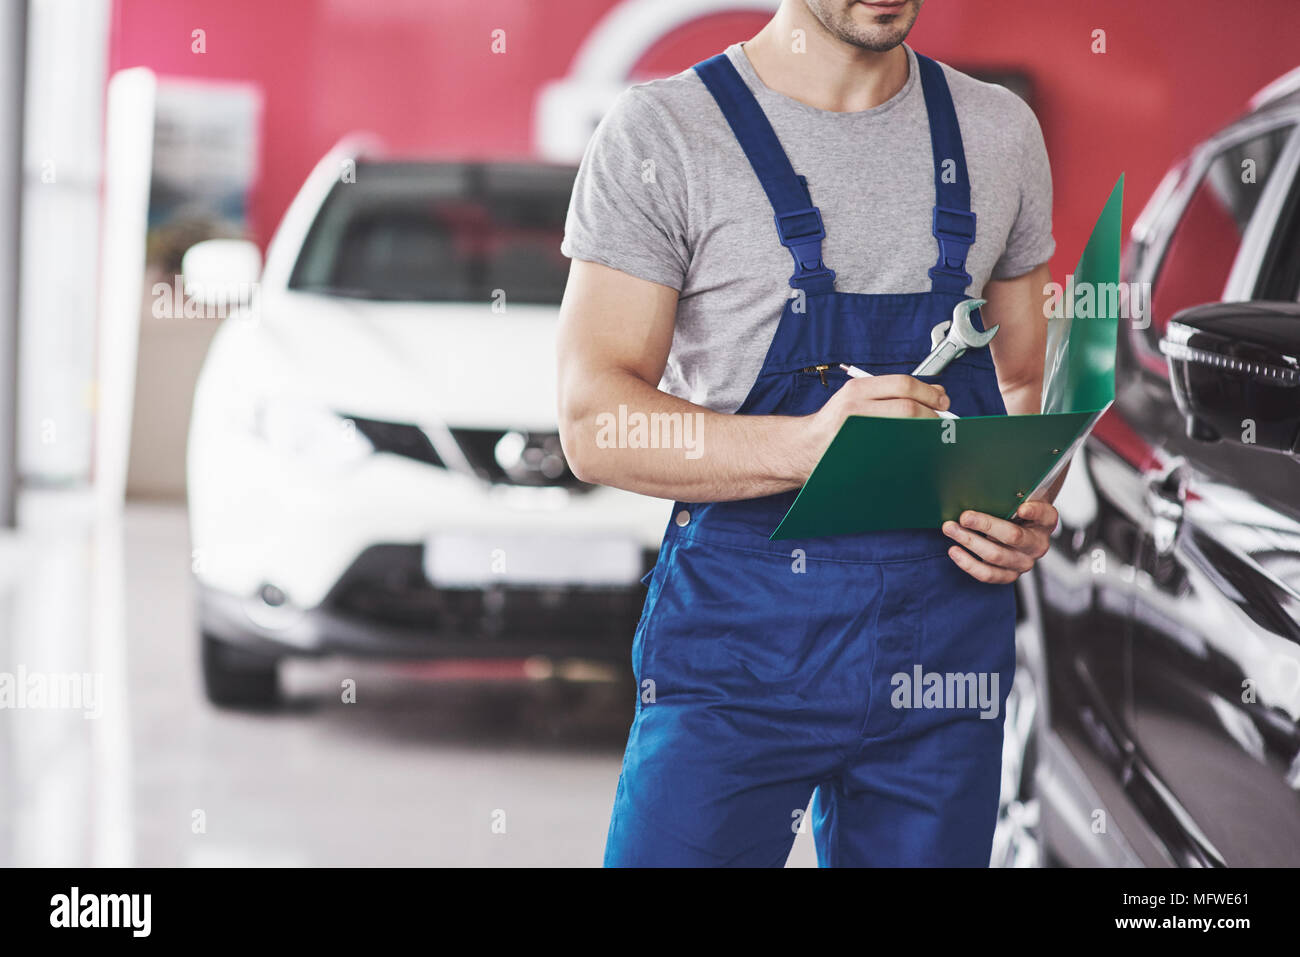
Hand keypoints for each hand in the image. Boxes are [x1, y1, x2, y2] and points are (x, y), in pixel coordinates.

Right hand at [799, 375, 949, 478]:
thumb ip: (891, 393)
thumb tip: (935, 393)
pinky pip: (892, 448)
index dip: (929, 393)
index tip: (942, 401)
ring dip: (923, 432)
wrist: (805, 446)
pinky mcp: (856, 452)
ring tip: (930, 434)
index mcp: (857, 388)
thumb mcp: (857, 398)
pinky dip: (909, 447)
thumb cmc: (836, 423)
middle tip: (941, 421)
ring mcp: (854, 430)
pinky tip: (914, 447)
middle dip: (931, 414)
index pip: (903, 384)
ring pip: (902, 428)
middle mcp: (853, 406)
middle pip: (906, 406)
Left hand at [942, 500, 1057, 583]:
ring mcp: (1024, 562)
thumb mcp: (1018, 498)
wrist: (1017, 530)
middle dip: (985, 525)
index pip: (1045, 514)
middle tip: (963, 516)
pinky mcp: (1010, 575)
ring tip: (950, 529)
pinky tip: (954, 551)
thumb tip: (979, 491)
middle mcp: (1038, 544)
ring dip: (969, 541)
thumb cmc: (1014, 508)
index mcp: (1046, 520)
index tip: (1021, 508)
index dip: (1033, 511)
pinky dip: (968, 563)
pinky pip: (988, 574)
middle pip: (1013, 536)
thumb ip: (1009, 496)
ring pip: (996, 556)